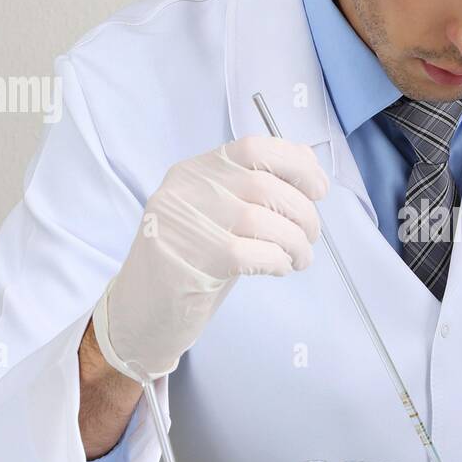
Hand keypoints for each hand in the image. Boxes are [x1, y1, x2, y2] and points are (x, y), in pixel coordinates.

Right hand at [92, 136, 328, 381]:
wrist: (143, 314)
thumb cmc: (192, 262)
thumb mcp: (220, 215)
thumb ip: (255, 189)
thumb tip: (309, 170)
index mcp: (194, 170)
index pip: (254, 147)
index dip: (297, 164)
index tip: (319, 188)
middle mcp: (185, 190)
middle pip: (265, 186)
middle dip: (303, 212)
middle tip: (310, 236)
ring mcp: (184, 224)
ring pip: (263, 220)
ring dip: (295, 242)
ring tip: (299, 258)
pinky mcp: (191, 260)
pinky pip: (253, 254)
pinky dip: (277, 261)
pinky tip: (278, 268)